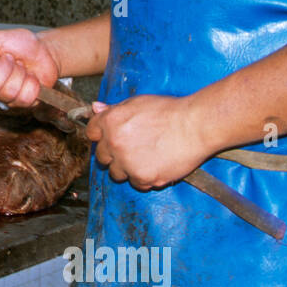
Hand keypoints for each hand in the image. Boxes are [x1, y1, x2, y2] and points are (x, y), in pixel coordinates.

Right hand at [0, 29, 60, 105]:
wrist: (46, 51)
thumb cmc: (22, 44)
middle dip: (5, 67)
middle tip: (12, 59)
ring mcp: (6, 96)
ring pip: (8, 91)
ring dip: (20, 74)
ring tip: (22, 67)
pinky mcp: (22, 102)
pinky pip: (24, 97)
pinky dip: (32, 83)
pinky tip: (31, 77)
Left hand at [84, 95, 213, 189]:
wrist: (195, 126)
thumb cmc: (170, 112)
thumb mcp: (138, 103)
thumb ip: (114, 109)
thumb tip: (95, 109)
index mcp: (110, 121)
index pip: (91, 133)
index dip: (100, 135)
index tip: (110, 138)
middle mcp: (114, 142)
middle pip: (101, 156)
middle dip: (112, 154)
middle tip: (131, 149)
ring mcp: (127, 162)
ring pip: (116, 173)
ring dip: (126, 169)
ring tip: (145, 158)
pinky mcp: (142, 177)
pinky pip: (135, 183)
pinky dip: (144, 178)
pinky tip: (156, 166)